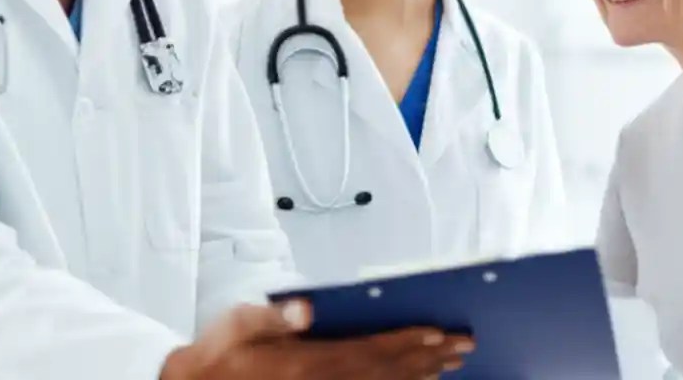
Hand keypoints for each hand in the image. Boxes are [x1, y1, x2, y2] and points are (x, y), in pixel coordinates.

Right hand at [160, 301, 474, 378]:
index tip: (439, 333)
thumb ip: (271, 317)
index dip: (407, 342)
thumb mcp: (235, 327)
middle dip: (428, 357)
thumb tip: (305, 309)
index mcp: (307, 362)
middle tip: (464, 346)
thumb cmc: (218, 357)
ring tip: (451, 364)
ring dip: (420, 376)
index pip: (369, 351)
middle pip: (387, 372)